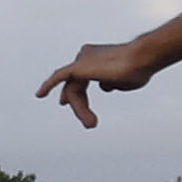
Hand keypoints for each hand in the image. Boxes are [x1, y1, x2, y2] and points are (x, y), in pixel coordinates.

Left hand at [37, 41, 156, 126]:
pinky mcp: (78, 66)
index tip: (65, 104)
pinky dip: (48, 85)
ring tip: (92, 124)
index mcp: (96, 57)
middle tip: (89, 122)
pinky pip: (58, 76)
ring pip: (73, 89)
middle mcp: (86, 56)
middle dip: (79, 104)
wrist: (142, 59)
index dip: (76, 93)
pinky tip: (40, 95)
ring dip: (81, 108)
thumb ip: (111, 83)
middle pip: (76, 85)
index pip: (81, 78)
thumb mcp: (123, 80)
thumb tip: (103, 86)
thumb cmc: (138, 68)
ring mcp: (81, 60)